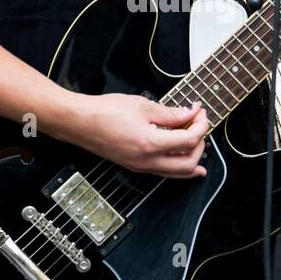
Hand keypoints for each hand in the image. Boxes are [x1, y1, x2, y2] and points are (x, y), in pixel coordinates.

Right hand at [57, 93, 210, 178]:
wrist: (79, 122)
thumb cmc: (104, 111)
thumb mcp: (142, 106)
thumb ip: (170, 113)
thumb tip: (190, 113)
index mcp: (149, 144)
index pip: (189, 140)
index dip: (200, 124)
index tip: (200, 112)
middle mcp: (146, 161)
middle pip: (189, 164)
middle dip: (201, 144)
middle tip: (199, 125)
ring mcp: (140, 167)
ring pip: (177, 173)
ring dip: (193, 159)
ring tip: (198, 142)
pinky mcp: (135, 166)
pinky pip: (164, 172)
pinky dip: (178, 165)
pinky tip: (183, 157)